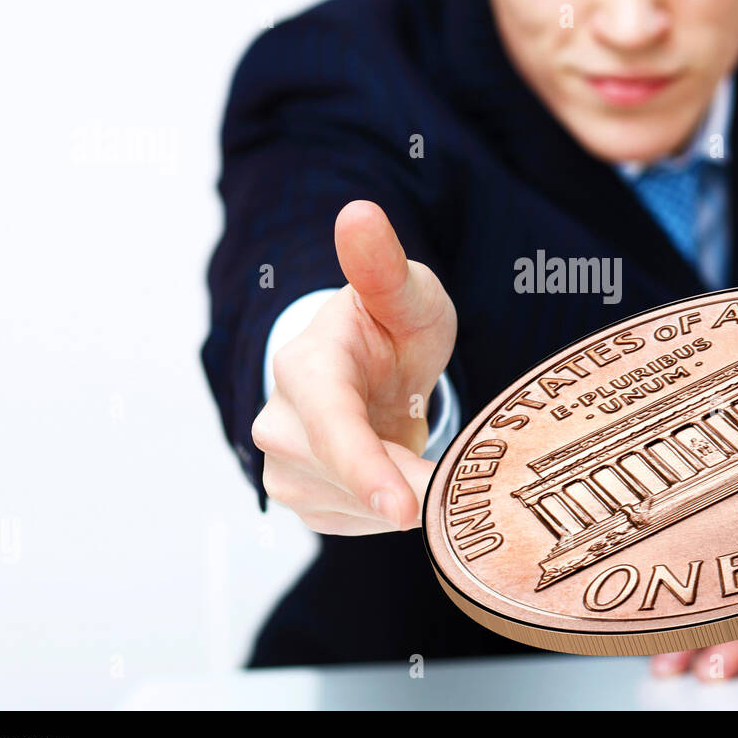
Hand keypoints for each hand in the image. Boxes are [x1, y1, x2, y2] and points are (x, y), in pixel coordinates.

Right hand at [250, 200, 455, 534]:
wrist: (372, 368)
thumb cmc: (393, 327)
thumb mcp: (406, 294)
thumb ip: (384, 266)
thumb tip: (358, 212)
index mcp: (307, 365)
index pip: (331, 424)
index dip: (365, 468)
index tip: (403, 508)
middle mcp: (281, 420)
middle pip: (350, 476)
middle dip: (410, 483)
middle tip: (457, 474)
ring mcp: (284, 466)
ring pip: (358, 508)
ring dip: (401, 489)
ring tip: (413, 441)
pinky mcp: (302, 501)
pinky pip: (357, 525)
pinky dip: (389, 506)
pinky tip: (395, 466)